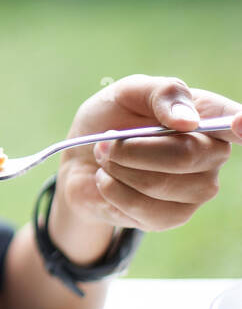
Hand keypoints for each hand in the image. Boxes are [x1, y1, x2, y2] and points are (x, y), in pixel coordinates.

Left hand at [54, 75, 241, 233]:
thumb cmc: (111, 119)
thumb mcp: (127, 92)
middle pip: (187, 155)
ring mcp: (197, 188)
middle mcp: (212, 153)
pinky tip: (108, 180)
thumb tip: (188, 120)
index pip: (235, 121)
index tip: (239, 123)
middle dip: (133, 148)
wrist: (81, 160)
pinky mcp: (174, 216)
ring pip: (162, 184)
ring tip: (106, 158)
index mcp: (207, 115)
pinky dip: (115, 191)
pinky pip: (147, 210)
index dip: (240, 124)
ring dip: (120, 169)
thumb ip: (160, 94)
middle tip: (106, 141)